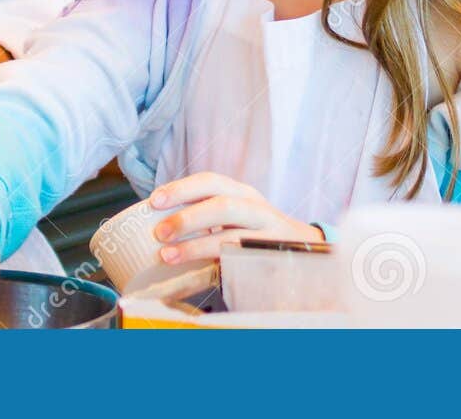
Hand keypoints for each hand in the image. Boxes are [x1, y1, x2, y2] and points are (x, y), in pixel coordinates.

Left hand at [148, 172, 323, 263]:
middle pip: (223, 206)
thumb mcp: (236, 215)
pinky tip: (191, 279)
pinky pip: (238, 267)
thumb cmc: (257, 233)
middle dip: (188, 217)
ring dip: (196, 247)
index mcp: (243, 194)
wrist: (305, 250)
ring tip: (167, 256)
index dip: (181, 189)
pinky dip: (211, 273)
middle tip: (159, 231)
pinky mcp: (268, 261)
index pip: (211, 181)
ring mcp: (266, 236)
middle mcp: (257, 210)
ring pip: (232, 237)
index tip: (154, 201)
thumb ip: (205, 215)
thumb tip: (155, 224)